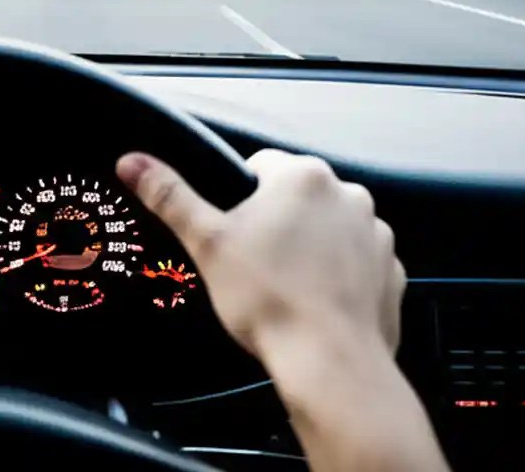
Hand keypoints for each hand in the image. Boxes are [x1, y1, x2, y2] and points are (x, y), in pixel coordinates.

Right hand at [117, 149, 446, 471]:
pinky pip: (357, 264)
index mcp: (302, 176)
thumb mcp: (206, 243)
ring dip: (310, 248)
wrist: (329, 361)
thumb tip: (133, 162)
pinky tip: (316, 303)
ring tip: (286, 287)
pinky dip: (339, 278)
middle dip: (277, 224)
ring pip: (329, 229)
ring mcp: (376, 233)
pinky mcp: (392, 271)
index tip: (234, 235)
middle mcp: (348, 195)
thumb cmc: (268, 300)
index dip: (240, 202)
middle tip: (254, 265)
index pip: (260, 168)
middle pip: (297, 198)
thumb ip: (170, 197)